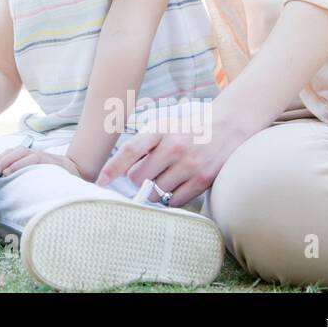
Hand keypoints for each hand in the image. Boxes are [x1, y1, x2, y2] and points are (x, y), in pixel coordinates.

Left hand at [0, 146, 79, 176]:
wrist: (78, 170)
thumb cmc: (56, 174)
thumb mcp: (38, 173)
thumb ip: (26, 174)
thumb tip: (9, 181)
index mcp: (31, 156)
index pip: (12, 153)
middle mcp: (34, 153)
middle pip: (13, 152)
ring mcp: (41, 155)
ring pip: (20, 153)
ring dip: (7, 161)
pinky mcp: (47, 160)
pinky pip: (31, 159)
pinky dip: (19, 164)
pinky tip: (10, 171)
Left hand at [96, 105, 248, 208]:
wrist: (226, 127)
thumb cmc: (186, 128)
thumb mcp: (162, 125)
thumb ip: (142, 144)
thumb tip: (122, 170)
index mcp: (159, 129)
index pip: (129, 151)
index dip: (112, 169)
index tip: (101, 182)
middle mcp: (174, 146)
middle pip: (139, 177)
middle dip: (138, 179)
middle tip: (148, 172)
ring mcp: (189, 164)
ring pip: (156, 192)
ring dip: (155, 189)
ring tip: (167, 175)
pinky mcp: (203, 180)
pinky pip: (175, 200)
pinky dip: (172, 197)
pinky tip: (178, 183)